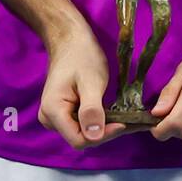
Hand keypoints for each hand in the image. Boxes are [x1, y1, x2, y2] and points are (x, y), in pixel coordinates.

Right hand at [38, 19, 128, 148]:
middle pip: (81, 138)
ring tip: (127, 118)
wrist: (71, 41)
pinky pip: (83, 124)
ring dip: (104, 127)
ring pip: (83, 133)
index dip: (103, 135)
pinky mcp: (64, 113)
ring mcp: (55, 118)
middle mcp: (50, 119)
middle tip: (131, 121)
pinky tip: (116, 115)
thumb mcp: (91, 81)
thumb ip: (91, 109)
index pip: (79, 140)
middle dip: (106, 131)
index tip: (125, 123)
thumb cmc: (82, 56)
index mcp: (52, 112)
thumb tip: (94, 137)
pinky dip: (100, 121)